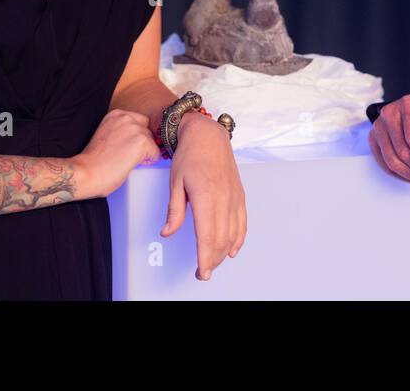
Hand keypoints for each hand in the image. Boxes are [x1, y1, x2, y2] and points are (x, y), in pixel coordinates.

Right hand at [71, 109, 160, 198]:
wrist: (86, 172)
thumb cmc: (93, 161)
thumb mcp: (107, 135)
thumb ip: (121, 131)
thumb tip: (138, 140)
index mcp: (116, 114)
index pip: (139, 122)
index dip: (136, 136)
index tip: (126, 147)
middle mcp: (126, 117)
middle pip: (148, 130)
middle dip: (143, 143)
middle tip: (128, 156)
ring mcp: (135, 129)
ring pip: (152, 142)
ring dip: (145, 153)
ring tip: (127, 161)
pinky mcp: (142, 142)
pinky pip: (156, 154)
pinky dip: (149, 161)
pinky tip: (132, 165)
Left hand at [161, 113, 246, 280]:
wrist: (208, 136)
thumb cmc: (189, 156)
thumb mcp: (175, 183)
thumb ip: (174, 210)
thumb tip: (167, 232)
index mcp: (206, 196)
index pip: (208, 235)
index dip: (205, 258)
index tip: (202, 272)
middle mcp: (224, 198)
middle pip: (222, 239)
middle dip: (213, 260)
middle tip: (202, 273)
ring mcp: (235, 197)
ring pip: (233, 234)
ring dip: (224, 253)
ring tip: (212, 263)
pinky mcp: (240, 195)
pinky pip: (243, 223)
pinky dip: (238, 239)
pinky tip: (232, 250)